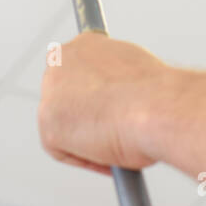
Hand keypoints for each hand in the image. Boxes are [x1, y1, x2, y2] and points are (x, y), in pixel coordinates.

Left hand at [37, 31, 168, 174]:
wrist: (156, 105)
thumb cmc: (157, 93)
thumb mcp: (137, 75)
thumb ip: (118, 82)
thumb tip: (121, 100)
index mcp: (84, 44)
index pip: (78, 72)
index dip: (93, 95)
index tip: (107, 111)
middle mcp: (60, 62)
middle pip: (63, 97)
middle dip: (83, 116)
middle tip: (107, 135)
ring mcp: (50, 92)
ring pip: (62, 125)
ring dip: (83, 139)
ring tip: (113, 150)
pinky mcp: (48, 123)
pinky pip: (62, 149)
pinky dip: (85, 158)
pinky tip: (109, 161)